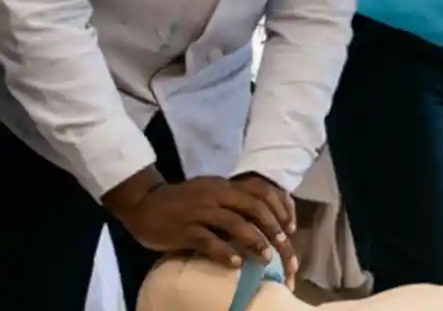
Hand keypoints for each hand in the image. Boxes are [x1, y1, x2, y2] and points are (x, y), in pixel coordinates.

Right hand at [107, 175, 296, 283]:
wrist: (144, 203)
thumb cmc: (183, 201)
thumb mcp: (211, 193)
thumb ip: (234, 201)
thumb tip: (264, 220)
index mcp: (225, 185)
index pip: (261, 191)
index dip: (280, 208)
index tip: (291, 228)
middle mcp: (216, 195)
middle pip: (254, 207)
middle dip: (273, 228)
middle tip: (283, 246)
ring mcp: (200, 211)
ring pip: (234, 223)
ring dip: (254, 241)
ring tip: (266, 258)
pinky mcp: (184, 229)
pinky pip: (208, 241)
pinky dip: (224, 253)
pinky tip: (236, 264)